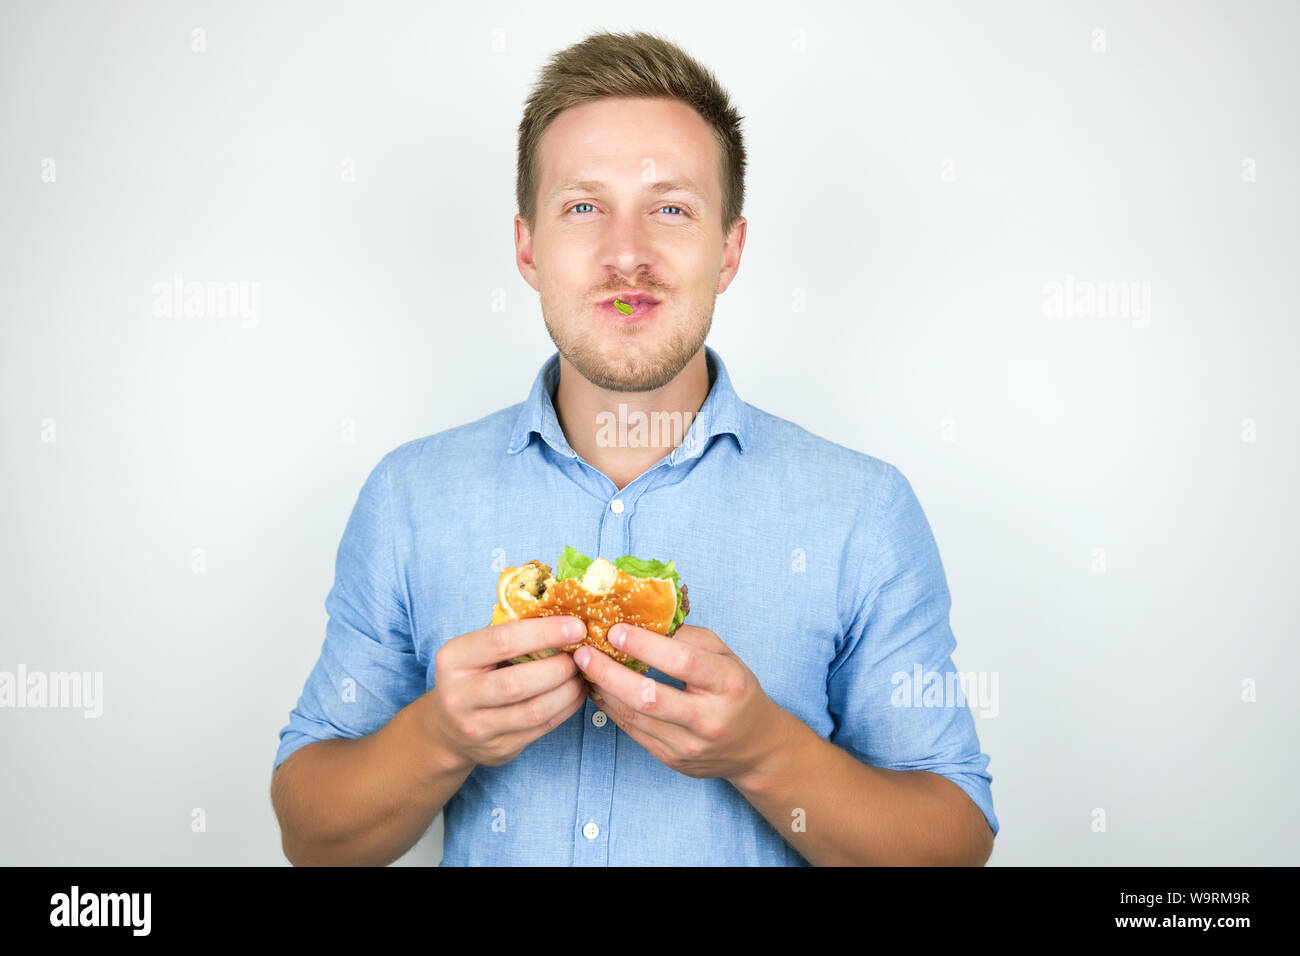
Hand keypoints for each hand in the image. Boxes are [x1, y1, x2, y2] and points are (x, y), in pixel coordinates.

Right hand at [421, 616, 587, 768]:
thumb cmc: (472, 675)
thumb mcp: (476, 650)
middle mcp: (459, 696)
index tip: (576, 627)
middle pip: (517, 682)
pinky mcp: (498, 749)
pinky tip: (575, 694)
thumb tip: (560, 612)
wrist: (447, 730)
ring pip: (533, 711)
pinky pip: (541, 729)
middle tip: (580, 656)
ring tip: (581, 675)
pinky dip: (566, 709)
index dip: (544, 633)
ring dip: (567, 691)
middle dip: (558, 668)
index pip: (502, 641)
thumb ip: (509, 632)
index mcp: (454, 659)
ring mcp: (477, 727)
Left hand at [573, 623, 789, 782]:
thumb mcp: (726, 657)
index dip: (645, 645)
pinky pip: (633, 732)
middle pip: (649, 697)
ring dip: (603, 690)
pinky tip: (599, 689)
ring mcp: (689, 745)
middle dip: (609, 673)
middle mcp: (709, 719)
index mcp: (729, 684)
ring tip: (584, 668)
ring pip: (635, 717)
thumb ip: (689, 637)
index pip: (682, 662)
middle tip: (584, 653)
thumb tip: (644, 621)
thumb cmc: (737, 692)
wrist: (755, 748)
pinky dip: (611, 708)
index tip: (615, 630)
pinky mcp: (672, 759)